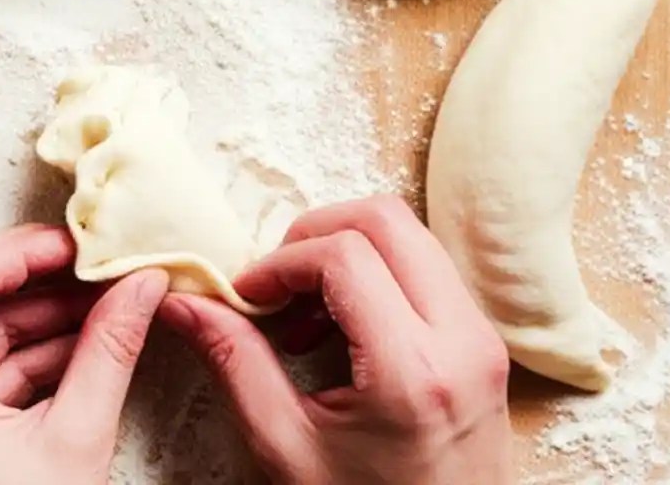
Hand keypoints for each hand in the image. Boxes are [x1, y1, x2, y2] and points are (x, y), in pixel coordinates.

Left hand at [0, 225, 168, 484]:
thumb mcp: (76, 442)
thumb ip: (110, 350)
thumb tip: (140, 287)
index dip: (25, 250)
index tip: (77, 243)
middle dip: (36, 283)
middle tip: (95, 269)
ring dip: (34, 321)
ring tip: (100, 308)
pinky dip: (21, 361)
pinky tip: (78, 349)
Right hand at [158, 195, 513, 484]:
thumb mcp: (286, 448)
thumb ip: (235, 363)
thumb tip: (185, 303)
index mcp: (414, 371)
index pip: (346, 256)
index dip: (282, 262)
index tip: (248, 295)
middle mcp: (463, 341)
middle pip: (387, 220)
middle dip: (315, 234)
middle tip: (275, 283)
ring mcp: (483, 337)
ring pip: (411, 235)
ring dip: (346, 251)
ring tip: (302, 310)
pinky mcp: (484, 342)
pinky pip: (428, 269)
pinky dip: (376, 273)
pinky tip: (337, 325)